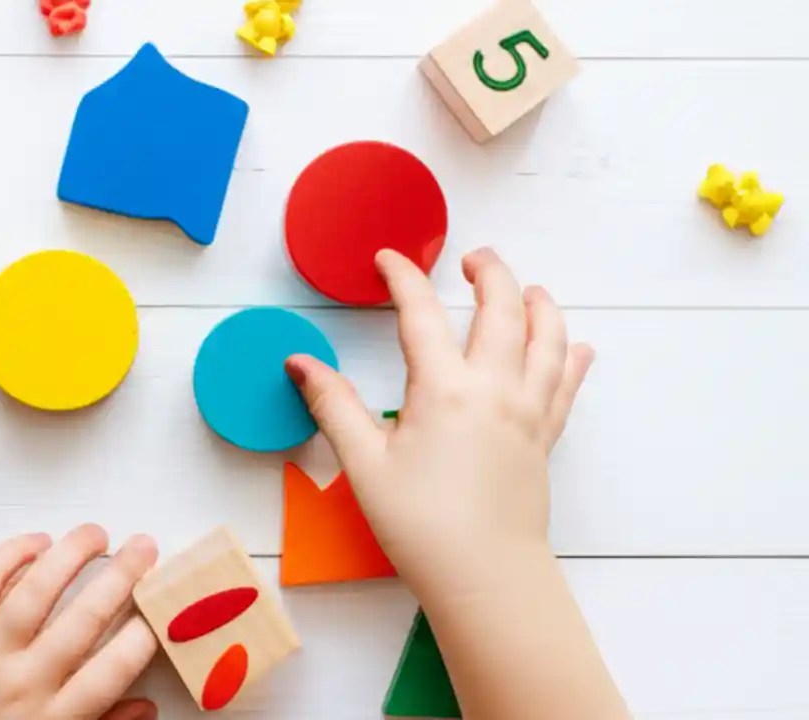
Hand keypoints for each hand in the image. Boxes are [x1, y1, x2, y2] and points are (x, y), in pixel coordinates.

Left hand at [0, 525, 159, 719]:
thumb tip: (147, 706)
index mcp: (54, 719)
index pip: (112, 670)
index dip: (143, 634)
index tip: (160, 608)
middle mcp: (24, 683)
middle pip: (85, 617)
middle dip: (122, 575)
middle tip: (145, 546)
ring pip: (38, 588)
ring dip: (72, 551)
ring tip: (97, 532)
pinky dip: (12, 552)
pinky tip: (37, 540)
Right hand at [285, 248, 593, 599]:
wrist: (485, 576)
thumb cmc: (420, 525)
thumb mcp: (364, 464)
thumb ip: (333, 405)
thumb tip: (300, 362)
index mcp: (444, 389)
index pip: (420, 313)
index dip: (401, 278)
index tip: (387, 259)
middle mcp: (494, 388)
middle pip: (503, 308)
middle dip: (489, 273)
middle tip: (471, 258)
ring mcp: (527, 411)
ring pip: (548, 337)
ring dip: (539, 304)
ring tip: (528, 288)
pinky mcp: (544, 437)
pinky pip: (567, 384)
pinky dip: (572, 357)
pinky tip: (577, 346)